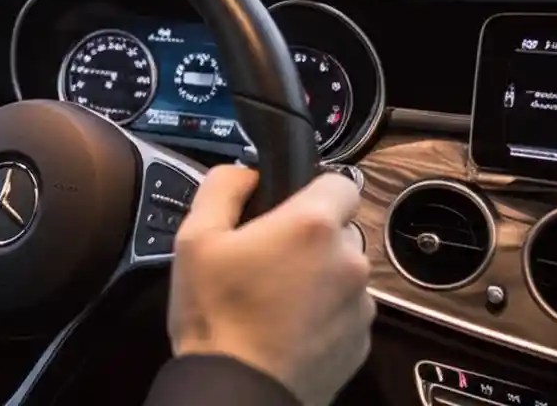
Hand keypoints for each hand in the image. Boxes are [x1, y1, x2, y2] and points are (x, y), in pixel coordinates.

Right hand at [167, 168, 373, 405]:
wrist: (238, 391)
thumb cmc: (215, 313)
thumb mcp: (195, 237)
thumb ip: (223, 187)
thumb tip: (247, 172)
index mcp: (313, 225)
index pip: (340, 182)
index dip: (313, 190)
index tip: (285, 211)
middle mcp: (349, 260)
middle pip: (341, 229)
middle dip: (312, 238)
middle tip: (269, 259)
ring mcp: (361, 304)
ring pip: (344, 271)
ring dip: (320, 276)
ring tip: (276, 299)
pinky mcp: (362, 341)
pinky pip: (347, 310)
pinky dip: (325, 313)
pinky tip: (289, 328)